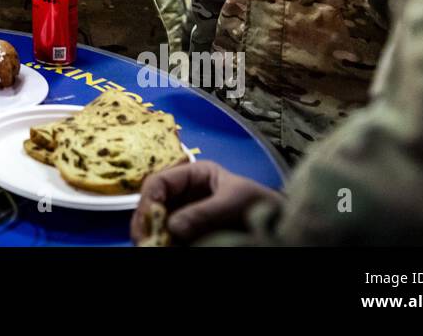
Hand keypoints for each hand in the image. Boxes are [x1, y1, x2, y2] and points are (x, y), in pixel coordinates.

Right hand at [131, 160, 281, 244]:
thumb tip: (173, 226)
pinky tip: (164, 248)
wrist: (278, 224)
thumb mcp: (235, 201)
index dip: (149, 198)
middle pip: (151, 205)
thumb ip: (206, 211)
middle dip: (145, 221)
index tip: (149, 218)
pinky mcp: (187, 235)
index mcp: (192, 175)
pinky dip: (163, 243)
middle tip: (145, 240)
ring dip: (152, 235)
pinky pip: (167, 238)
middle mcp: (183, 195)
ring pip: (155, 224)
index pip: (160, 181)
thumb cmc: (260, 204)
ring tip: (153, 246)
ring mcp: (183, 216)